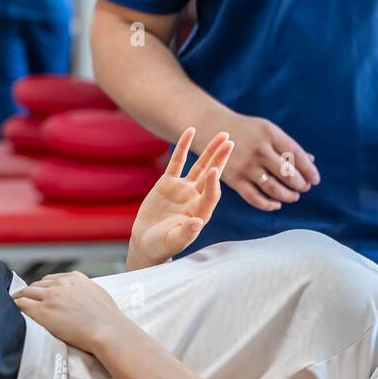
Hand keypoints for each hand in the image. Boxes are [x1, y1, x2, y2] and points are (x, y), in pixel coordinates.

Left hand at [12, 272, 126, 355]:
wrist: (108, 330)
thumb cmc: (107, 317)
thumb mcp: (97, 293)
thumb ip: (83, 289)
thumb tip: (77, 295)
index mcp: (75, 277)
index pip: (50, 279)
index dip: (42, 288)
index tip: (38, 295)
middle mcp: (61, 284)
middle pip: (36, 285)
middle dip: (30, 293)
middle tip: (22, 302)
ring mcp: (50, 297)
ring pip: (25, 293)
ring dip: (19, 299)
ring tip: (14, 306)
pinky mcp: (42, 312)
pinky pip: (21, 305)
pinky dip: (15, 307)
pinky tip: (12, 313)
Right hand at [128, 127, 231, 270]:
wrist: (146, 243)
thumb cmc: (162, 247)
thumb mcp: (173, 242)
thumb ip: (186, 233)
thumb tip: (198, 223)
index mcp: (201, 212)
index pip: (211, 194)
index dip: (213, 182)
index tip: (214, 170)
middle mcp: (196, 197)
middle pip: (211, 175)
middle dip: (221, 159)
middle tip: (230, 142)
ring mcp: (184, 188)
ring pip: (200, 165)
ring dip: (210, 151)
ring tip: (222, 135)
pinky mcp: (168, 182)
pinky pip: (177, 161)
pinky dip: (183, 146)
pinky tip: (190, 131)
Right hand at [220, 112, 319, 211]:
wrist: (213, 128)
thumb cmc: (248, 130)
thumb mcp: (268, 130)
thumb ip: (289, 146)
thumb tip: (311, 161)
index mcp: (270, 134)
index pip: (297, 156)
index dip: (309, 171)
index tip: (315, 180)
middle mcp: (259, 149)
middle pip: (288, 174)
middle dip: (300, 185)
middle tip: (304, 188)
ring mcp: (246, 165)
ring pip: (274, 189)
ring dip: (288, 196)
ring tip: (294, 196)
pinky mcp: (234, 179)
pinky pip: (255, 199)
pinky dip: (269, 205)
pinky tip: (277, 204)